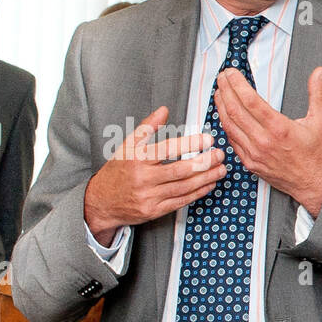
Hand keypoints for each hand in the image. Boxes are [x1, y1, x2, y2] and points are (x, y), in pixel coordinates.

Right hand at [83, 106, 223, 245]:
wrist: (101, 201)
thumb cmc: (118, 170)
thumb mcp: (127, 145)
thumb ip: (147, 128)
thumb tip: (164, 110)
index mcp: (137, 158)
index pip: (168, 149)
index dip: (190, 144)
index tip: (207, 140)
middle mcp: (143, 178)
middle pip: (180, 170)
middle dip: (204, 163)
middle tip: (220, 155)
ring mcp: (148, 197)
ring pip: (183, 187)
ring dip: (205, 178)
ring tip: (220, 169)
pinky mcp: (153, 211)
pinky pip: (180, 201)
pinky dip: (197, 193)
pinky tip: (209, 185)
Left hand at [215, 66, 321, 216]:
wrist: (314, 186)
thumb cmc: (316, 158)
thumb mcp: (320, 122)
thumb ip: (317, 94)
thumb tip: (317, 74)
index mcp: (279, 129)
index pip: (250, 100)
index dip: (237, 84)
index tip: (232, 73)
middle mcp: (263, 141)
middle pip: (235, 111)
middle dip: (225, 90)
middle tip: (222, 78)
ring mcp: (254, 153)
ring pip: (229, 126)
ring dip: (221, 107)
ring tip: (219, 93)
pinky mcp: (250, 163)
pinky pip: (232, 141)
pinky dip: (226, 126)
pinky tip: (225, 116)